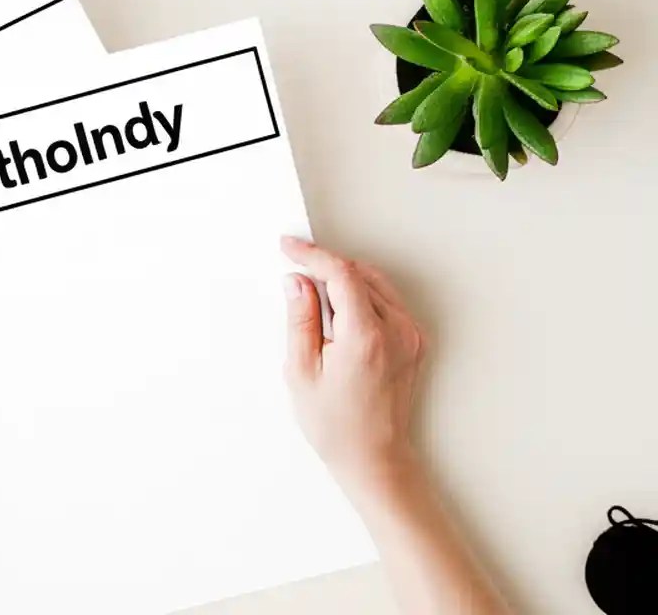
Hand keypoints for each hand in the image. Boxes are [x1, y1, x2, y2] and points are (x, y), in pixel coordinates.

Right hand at [280, 237, 426, 486]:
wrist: (375, 457)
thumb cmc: (337, 425)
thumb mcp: (301, 371)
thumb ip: (301, 319)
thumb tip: (298, 282)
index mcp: (366, 336)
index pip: (341, 274)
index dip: (312, 255)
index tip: (290, 247)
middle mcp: (396, 331)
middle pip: (359, 275)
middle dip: (325, 268)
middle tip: (295, 272)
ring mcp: (410, 336)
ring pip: (375, 285)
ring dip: (344, 280)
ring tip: (314, 295)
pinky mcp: (414, 342)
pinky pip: (387, 303)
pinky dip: (361, 296)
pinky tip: (340, 312)